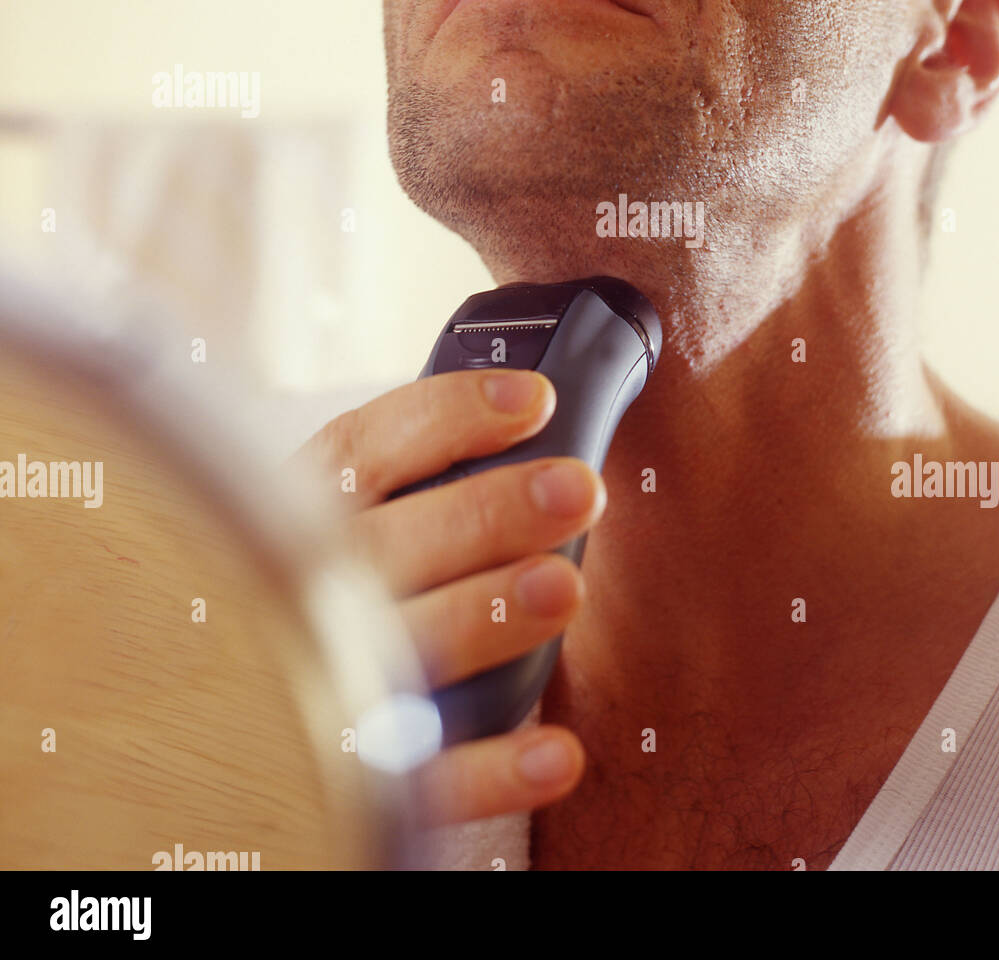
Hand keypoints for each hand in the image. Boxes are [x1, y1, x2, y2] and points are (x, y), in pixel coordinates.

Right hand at [293, 369, 600, 824]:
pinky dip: (485, 773)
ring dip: (481, 618)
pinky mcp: (347, 789)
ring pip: (388, 656)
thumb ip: (423, 484)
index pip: (361, 451)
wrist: (231, 736)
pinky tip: (555, 753)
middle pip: (379, 546)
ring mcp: (313, 693)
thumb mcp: (352, 521)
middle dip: (483, 513)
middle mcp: (295, 595)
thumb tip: (548, 430)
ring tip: (565, 587)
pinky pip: (414, 787)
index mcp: (298, 514)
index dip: (447, 417)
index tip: (535, 400)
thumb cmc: (332, 593)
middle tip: (576, 488)